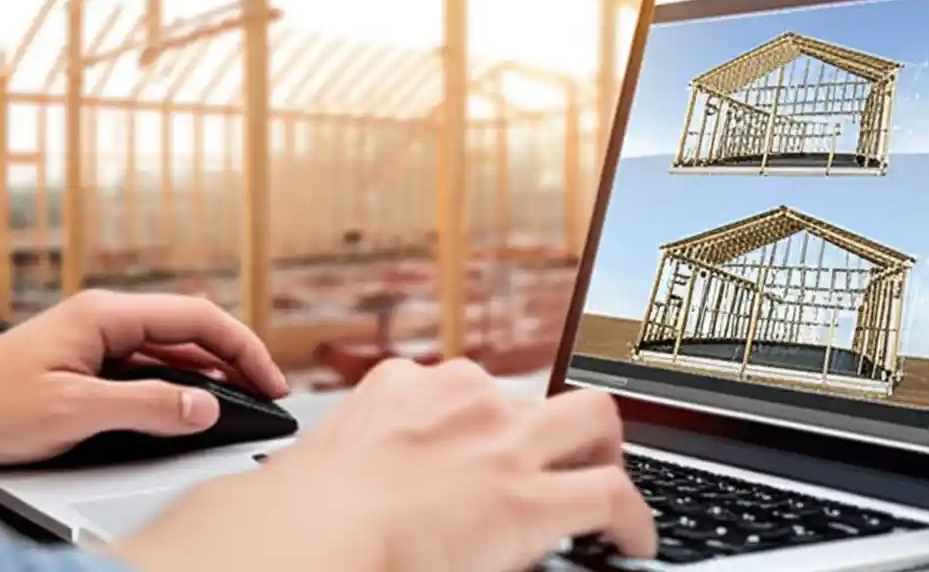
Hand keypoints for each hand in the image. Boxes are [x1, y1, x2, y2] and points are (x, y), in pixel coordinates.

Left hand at [0, 290, 288, 465]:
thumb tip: (206, 407)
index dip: (242, 348)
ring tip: (241, 400)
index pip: (197, 318)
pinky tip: (191, 406)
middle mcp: (104, 318)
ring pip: (170, 349)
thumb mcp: (74, 412)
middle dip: (234, 358)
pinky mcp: (86, 363)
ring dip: (208, 372)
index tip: (271, 380)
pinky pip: (147, 366)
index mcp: (105, 314)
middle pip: (189, 329)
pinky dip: (178, 384)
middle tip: (268, 392)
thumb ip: (146, 407)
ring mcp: (95, 339)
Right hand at [114, 358, 655, 571]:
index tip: (486, 447)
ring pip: (593, 418)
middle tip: (565, 454)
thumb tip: (350, 487)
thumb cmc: (297, 516)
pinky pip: (610, 494)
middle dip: (559, 420)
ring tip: (610, 487)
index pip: (460, 389)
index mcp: (402, 388)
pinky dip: (631, 519)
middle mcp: (461, 397)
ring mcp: (501, 438)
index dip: (483, 425)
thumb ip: (356, 457)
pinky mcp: (530, 493)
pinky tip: (631, 541)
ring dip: (605, 449)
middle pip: (535, 389)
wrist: (309, 537)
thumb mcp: (327, 462)